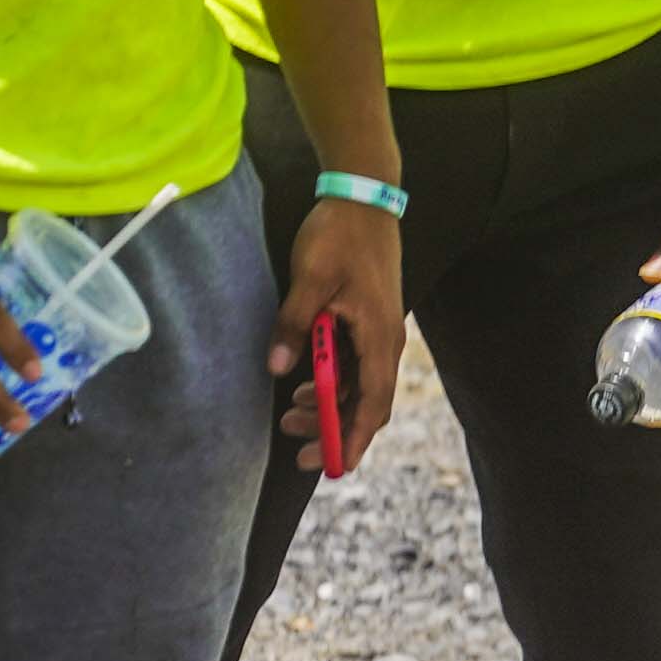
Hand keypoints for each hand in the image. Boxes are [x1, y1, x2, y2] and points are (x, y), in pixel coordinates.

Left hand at [274, 192, 407, 472]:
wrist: (364, 196)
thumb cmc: (340, 234)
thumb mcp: (312, 277)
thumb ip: (294, 323)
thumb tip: (275, 367)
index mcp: (378, 336)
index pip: (372, 404)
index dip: (353, 438)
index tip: (331, 464)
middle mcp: (384, 341)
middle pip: (366, 403)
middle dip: (334, 429)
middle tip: (298, 447)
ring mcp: (377, 332)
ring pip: (357, 386)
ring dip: (327, 406)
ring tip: (288, 415)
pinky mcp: (367, 321)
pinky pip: (352, 366)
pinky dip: (329, 382)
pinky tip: (301, 383)